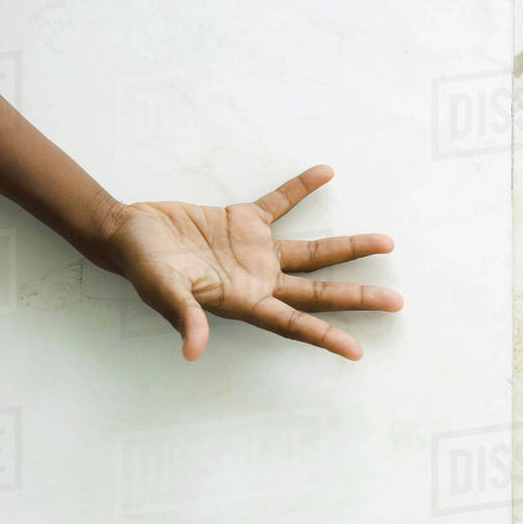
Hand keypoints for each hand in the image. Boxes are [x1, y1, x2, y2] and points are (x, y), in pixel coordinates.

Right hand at [96, 165, 401, 360]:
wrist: (125, 231)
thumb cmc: (141, 265)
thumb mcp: (161, 290)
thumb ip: (183, 316)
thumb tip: (194, 351)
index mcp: (244, 301)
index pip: (293, 324)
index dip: (324, 337)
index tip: (357, 350)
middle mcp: (258, 280)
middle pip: (318, 291)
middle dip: (356, 297)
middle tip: (397, 302)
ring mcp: (254, 252)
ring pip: (313, 251)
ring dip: (348, 247)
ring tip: (386, 242)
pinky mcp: (243, 222)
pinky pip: (281, 203)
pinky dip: (300, 188)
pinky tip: (325, 172)